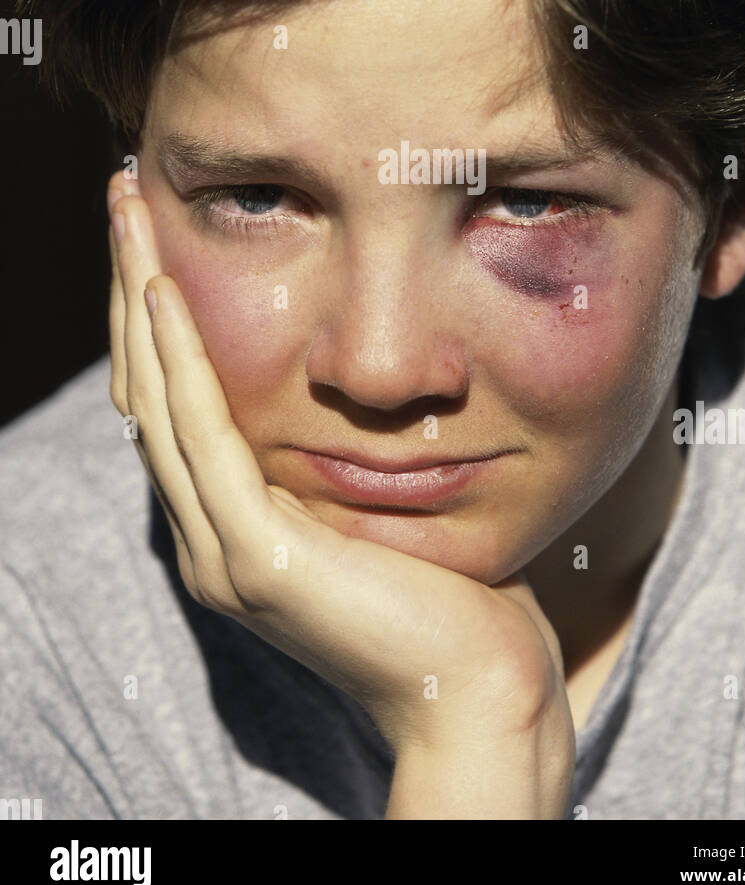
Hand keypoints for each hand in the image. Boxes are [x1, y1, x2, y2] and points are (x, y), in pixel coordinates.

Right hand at [107, 171, 575, 765]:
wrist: (481, 687)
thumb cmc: (452, 591)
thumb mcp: (376, 497)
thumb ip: (340, 447)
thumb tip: (355, 375)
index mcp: (234, 523)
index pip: (175, 401)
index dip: (157, 314)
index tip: (158, 231)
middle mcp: (210, 537)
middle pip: (149, 387)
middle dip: (133, 285)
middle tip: (123, 196)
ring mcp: (223, 554)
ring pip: (158, 400)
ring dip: (140, 298)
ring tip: (130, 213)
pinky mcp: (257, 561)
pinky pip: (203, 439)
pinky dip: (180, 361)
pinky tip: (168, 293)